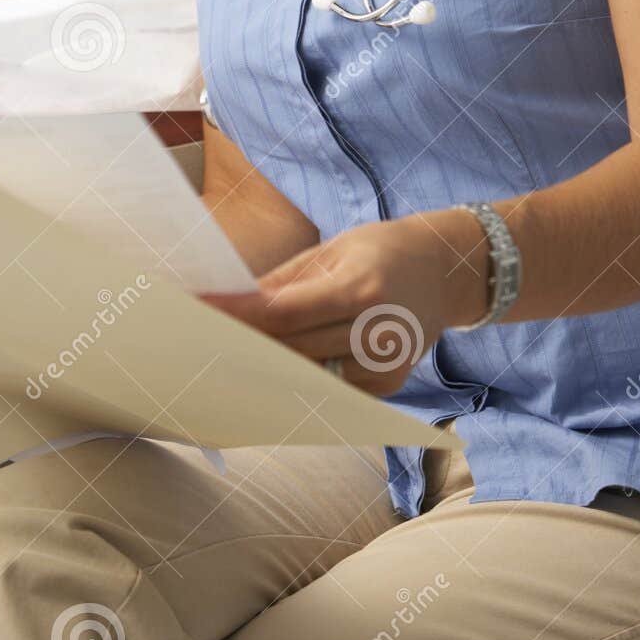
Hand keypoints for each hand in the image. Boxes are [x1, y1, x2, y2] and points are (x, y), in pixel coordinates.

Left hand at [200, 212, 487, 396]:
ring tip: (218, 361)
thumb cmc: (382, 250)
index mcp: (361, 287)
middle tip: (192, 342)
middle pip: (291, 349)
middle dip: (242, 344)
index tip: (196, 311)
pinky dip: (299, 381)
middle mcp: (377, 331)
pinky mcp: (389, 386)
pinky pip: (331, 389)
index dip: (236, 316)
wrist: (447, 271)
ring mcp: (386, 365)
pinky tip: (267, 375)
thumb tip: (232, 303)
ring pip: (307, 376)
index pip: (284, 311)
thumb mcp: (333, 250)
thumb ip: (284, 282)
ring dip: (264, 369)